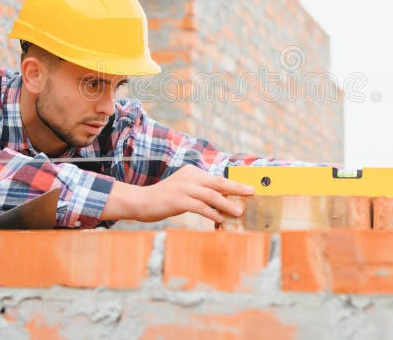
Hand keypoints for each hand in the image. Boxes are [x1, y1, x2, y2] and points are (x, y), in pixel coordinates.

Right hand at [102, 165, 254, 222]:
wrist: (141, 202)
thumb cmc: (164, 199)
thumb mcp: (184, 191)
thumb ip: (201, 194)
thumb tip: (221, 203)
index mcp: (192, 172)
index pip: (217, 178)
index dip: (233, 184)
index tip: (247, 188)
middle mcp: (190, 176)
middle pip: (218, 182)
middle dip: (237, 187)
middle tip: (252, 192)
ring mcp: (184, 187)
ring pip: (211, 195)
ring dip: (227, 204)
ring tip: (239, 212)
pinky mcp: (179, 199)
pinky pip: (200, 206)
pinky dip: (212, 213)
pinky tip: (220, 219)